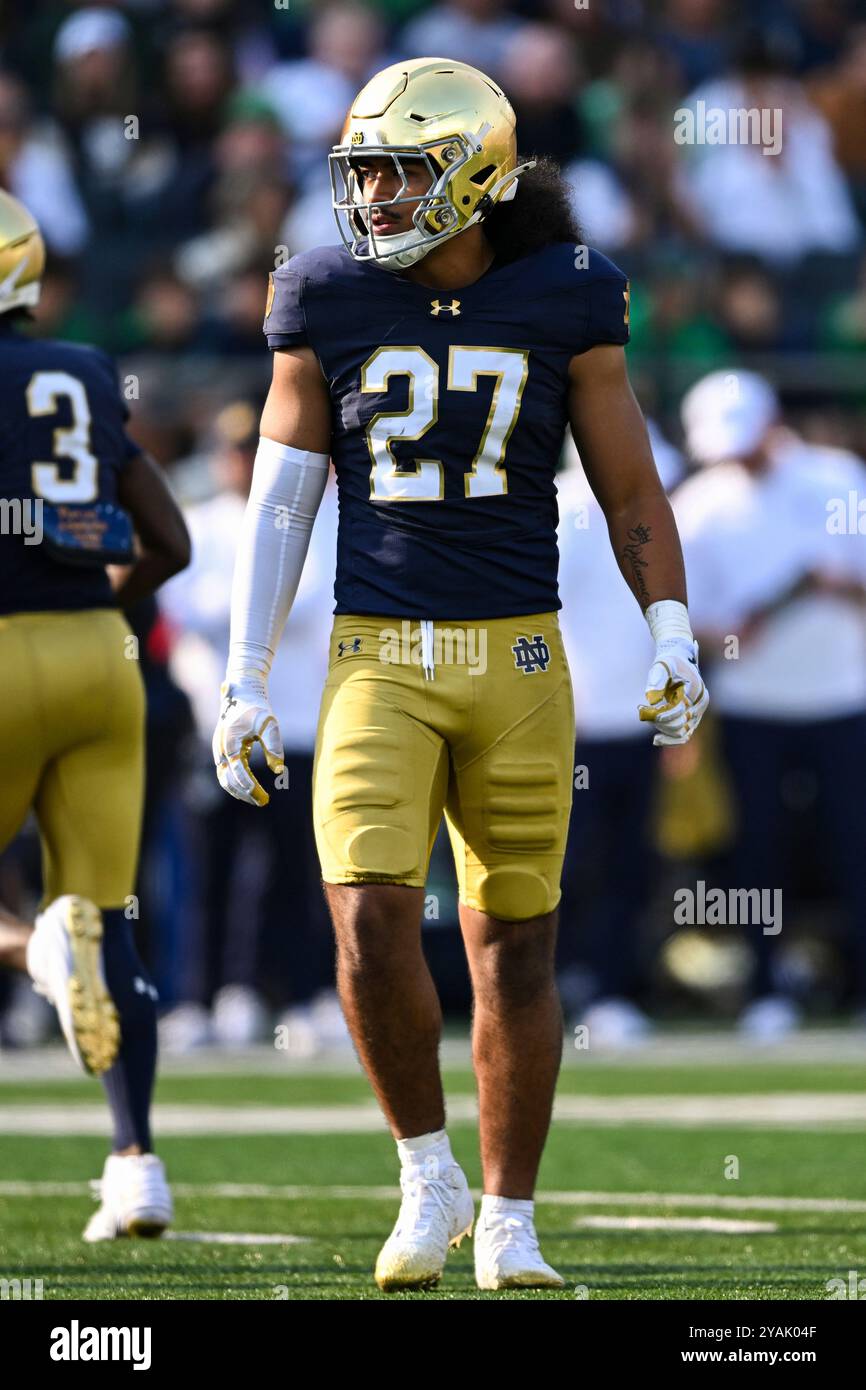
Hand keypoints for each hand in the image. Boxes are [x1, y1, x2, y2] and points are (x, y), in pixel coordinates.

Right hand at [212, 679, 284, 805]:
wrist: (243, 692)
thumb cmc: (257, 708)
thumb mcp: (269, 724)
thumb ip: (274, 746)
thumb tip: (279, 770)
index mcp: (229, 742)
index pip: (237, 770)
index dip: (249, 786)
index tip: (263, 797)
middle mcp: (220, 748)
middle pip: (228, 779)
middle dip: (245, 792)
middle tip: (263, 802)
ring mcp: (219, 750)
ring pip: (225, 778)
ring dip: (239, 791)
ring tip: (258, 799)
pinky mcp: (223, 751)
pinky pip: (226, 772)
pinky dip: (236, 783)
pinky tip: (251, 789)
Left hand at [638, 639, 708, 746]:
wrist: (679, 662)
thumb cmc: (669, 663)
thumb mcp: (661, 666)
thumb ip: (656, 680)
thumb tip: (651, 700)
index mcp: (695, 689)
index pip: (678, 710)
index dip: (661, 714)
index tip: (643, 710)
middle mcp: (701, 703)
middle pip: (680, 724)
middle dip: (660, 722)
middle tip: (644, 714)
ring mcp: (699, 712)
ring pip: (683, 733)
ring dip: (664, 732)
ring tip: (649, 722)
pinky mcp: (694, 719)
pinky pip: (685, 735)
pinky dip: (671, 740)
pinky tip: (656, 739)